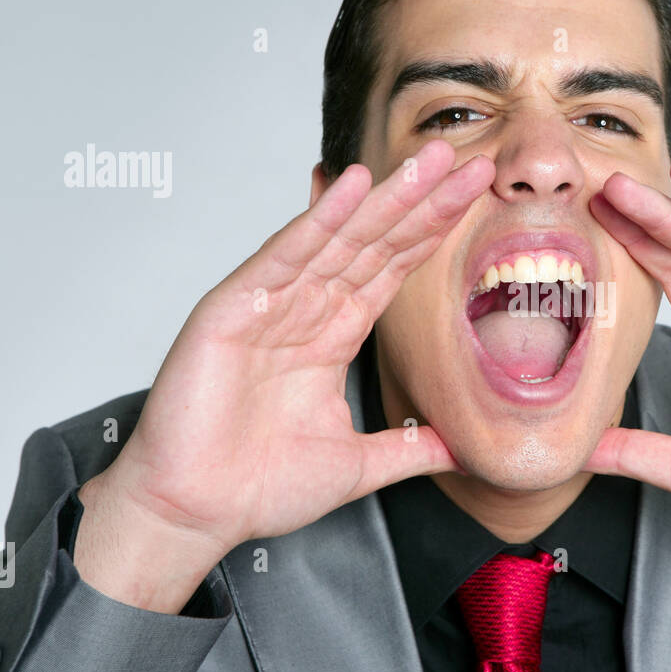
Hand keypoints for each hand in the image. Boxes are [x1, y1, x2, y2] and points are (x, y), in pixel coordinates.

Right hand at [77, 140, 492, 610]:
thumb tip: (460, 448)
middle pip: (375, 242)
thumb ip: (409, 450)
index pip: (393, 269)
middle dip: (423, 200)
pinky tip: (353, 185)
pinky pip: (285, 255)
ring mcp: (271, 305)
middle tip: (471, 161)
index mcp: (332, 335)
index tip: (476, 198)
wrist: (194, 513)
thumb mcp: (357, 465)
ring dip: (386, 197)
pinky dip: (319, 219)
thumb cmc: (256, 486)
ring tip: (428, 159)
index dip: (433, 231)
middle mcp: (305, 310)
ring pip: (340, 239)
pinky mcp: (234, 309)